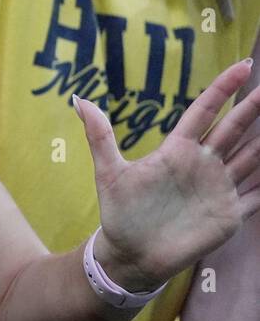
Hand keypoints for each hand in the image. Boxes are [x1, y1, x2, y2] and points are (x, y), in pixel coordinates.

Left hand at [76, 59, 259, 292]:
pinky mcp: (229, 214)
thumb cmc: (120, 213)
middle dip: (254, 107)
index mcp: (177, 150)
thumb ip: (100, 136)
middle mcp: (203, 164)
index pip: (204, 111)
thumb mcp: (109, 173)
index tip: (243, 66)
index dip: (223, 89)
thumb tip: (79, 99)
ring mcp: (219, 188)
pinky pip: (257, 194)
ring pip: (252, 157)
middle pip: (235, 129)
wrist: (131, 254)